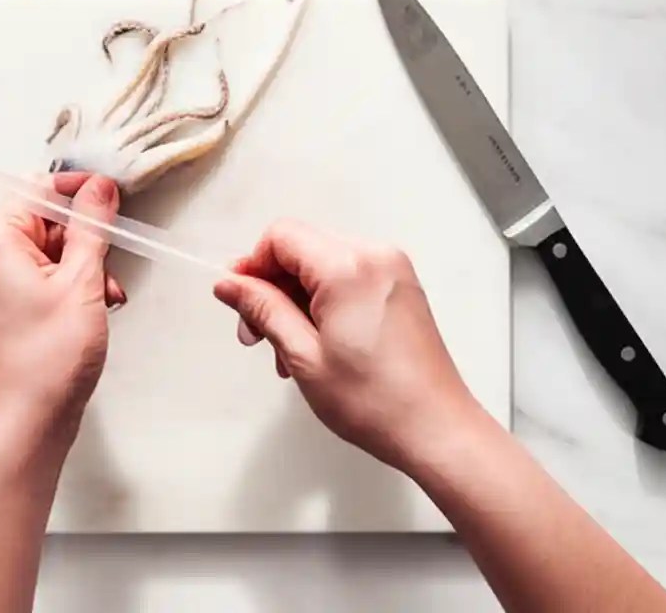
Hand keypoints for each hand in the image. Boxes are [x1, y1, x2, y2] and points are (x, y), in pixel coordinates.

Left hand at [0, 173, 124, 447]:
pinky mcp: (5, 309)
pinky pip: (42, 280)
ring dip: (84, 268)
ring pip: (48, 252)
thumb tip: (100, 188)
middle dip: (85, 240)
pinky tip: (92, 311)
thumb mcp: (80, 282)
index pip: (37, 187)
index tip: (111, 202)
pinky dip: (71, 289)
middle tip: (107, 268)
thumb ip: (92, 227)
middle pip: (44, 220)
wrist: (22, 426)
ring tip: (104, 299)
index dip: (78, 191)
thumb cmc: (44, 361)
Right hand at [213, 219, 485, 471]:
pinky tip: (315, 344)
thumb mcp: (302, 355)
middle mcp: (376, 257)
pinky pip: (348, 279)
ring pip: (322, 265)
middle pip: (302, 247)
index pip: (282, 236)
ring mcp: (393, 271)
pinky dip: (323, 303)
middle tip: (258, 334)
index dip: (252, 265)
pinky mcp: (400, 289)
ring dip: (295, 300)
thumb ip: (262, 309)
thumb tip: (229, 284)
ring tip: (287, 351)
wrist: (436, 429)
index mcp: (349, 268)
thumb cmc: (376, 401)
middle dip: (272, 286)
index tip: (239, 301)